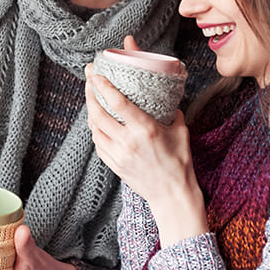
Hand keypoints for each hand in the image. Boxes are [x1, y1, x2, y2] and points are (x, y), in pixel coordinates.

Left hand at [85, 64, 206, 245]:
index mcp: (146, 130)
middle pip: (99, 113)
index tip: (97, 74)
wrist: (172, 194)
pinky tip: (96, 120)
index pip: (118, 103)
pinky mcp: (114, 164)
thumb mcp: (180, 131)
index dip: (104, 86)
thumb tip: (165, 95)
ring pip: (94, 128)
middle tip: (89, 77)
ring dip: (90, 110)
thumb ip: (171, 111)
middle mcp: (128, 141)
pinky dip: (95, 129)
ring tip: (91, 96)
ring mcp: (118, 154)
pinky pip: (98, 142)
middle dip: (90, 92)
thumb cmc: (180, 162)